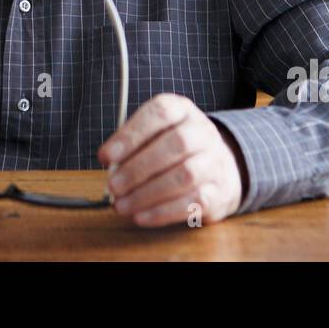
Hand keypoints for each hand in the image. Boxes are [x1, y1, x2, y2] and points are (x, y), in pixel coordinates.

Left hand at [98, 93, 243, 227]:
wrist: (222, 168)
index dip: (131, 135)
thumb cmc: (176, 150)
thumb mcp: (156, 134)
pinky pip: (192, 203)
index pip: (159, 113)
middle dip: (138, 168)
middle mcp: (202, 132)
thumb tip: (110, 166)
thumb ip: (133, 146)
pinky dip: (162, 212)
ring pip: (185, 175)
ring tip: (122, 205)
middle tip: (112, 186)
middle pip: (175, 145)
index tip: (105, 156)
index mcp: (182, 110)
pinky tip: (141, 216)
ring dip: (147, 194)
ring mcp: (214, 162)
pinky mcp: (219, 192)